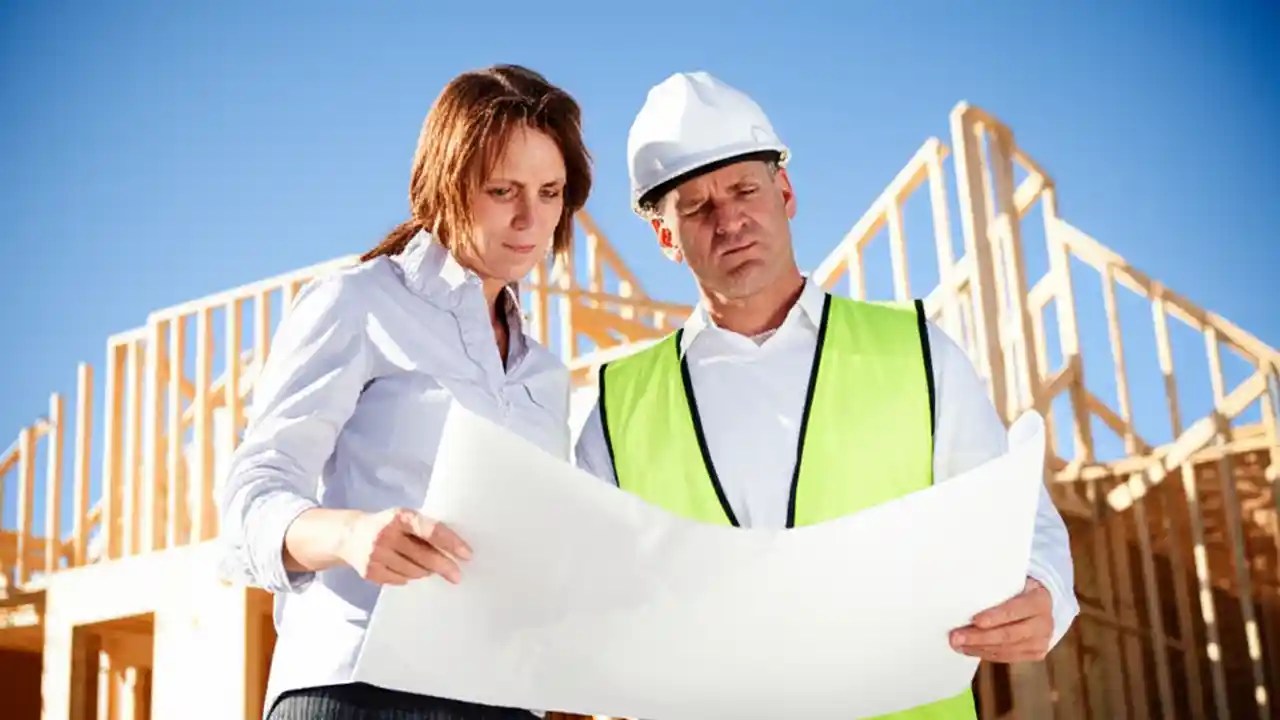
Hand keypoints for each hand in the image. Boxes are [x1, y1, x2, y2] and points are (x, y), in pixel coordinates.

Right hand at [337, 508, 471, 585]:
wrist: (349, 535)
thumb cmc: (387, 525)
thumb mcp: (404, 519)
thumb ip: (424, 530)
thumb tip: (453, 552)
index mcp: (400, 517)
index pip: (431, 530)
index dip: (451, 543)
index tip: (467, 555)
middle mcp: (386, 535)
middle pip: (424, 556)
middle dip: (444, 567)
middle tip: (457, 575)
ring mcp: (376, 555)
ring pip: (413, 571)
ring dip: (424, 571)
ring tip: (424, 566)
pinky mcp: (369, 572)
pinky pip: (400, 580)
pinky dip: (408, 576)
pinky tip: (404, 568)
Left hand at [950, 577, 1052, 662]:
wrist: (1042, 603)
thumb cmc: (1020, 589)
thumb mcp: (1014, 582)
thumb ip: (997, 589)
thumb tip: (965, 597)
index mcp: (1039, 600)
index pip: (1015, 610)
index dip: (994, 616)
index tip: (974, 620)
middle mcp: (1044, 623)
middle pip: (1008, 634)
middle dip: (979, 637)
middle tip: (955, 637)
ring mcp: (1041, 641)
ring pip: (1006, 649)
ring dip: (978, 648)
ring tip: (957, 645)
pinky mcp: (1035, 653)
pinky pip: (1007, 657)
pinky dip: (986, 654)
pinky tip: (970, 649)